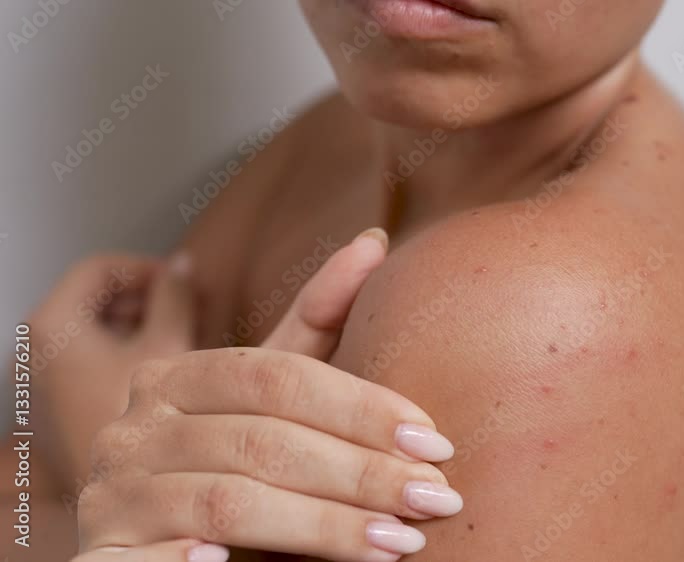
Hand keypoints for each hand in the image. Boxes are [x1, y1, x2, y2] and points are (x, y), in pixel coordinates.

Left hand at [29, 253, 196, 492]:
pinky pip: (88, 359)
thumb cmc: (137, 426)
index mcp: (53, 325)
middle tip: (185, 310)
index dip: (146, 269)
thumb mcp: (168, 346)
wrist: (116, 497)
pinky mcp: (54, 401)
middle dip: (143, 299)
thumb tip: (182, 267)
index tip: (180, 282)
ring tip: (177, 343)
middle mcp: (35, 348)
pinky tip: (158, 375)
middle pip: (93, 297)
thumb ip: (176, 298)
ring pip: (92, 330)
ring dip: (136, 327)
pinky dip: (121, 354)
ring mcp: (42, 377)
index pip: (100, 268)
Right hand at [78, 229, 462, 561]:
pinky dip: (201, 560)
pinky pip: (154, 558)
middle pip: (263, 439)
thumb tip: (375, 240)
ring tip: (398, 543)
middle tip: (435, 497)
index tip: (434, 441)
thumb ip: (317, 322)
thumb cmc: (232, 458)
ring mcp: (112, 493)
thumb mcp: (273, 391)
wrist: (161, 537)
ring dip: (325, 526)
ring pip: (231, 502)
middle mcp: (134, 428)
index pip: (278, 377)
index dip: (362, 407)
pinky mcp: (100, 553)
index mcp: (177, 376)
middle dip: (362, 473)